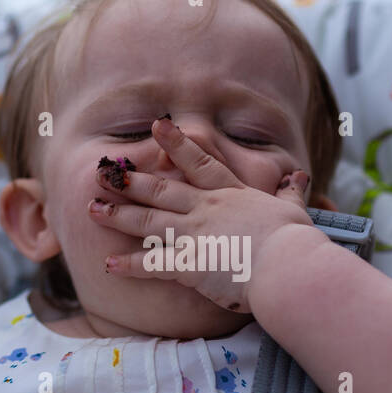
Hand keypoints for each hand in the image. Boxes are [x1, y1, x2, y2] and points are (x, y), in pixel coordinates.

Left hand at [87, 115, 324, 312]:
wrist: (286, 265)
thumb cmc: (294, 241)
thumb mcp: (293, 211)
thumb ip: (291, 193)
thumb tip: (299, 176)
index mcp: (231, 195)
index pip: (199, 163)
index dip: (176, 144)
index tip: (156, 126)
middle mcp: (206, 209)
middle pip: (160, 190)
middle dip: (129, 181)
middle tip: (103, 173)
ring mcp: (193, 234)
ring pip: (147, 221)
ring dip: (118, 215)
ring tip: (92, 208)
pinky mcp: (188, 264)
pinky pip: (152, 265)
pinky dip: (129, 266)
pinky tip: (108, 265)